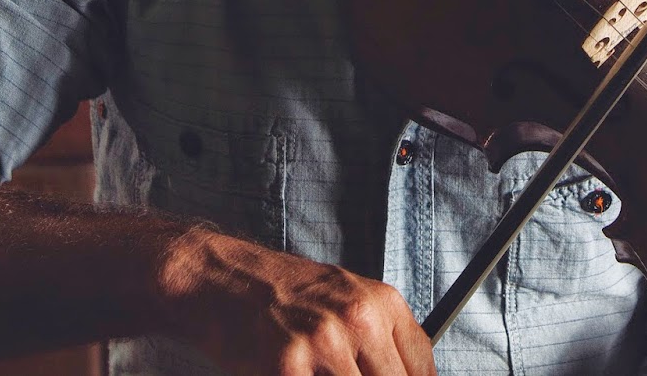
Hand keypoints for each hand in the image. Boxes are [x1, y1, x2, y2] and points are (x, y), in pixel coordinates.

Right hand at [160, 228, 436, 374]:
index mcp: (382, 302)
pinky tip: (295, 373)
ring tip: (318, 371)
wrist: (223, 280)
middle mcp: (360, 318)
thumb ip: (379, 341)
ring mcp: (325, 341)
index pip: (422, 369)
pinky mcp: (289, 364)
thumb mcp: (346, 301)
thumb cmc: (284, 294)